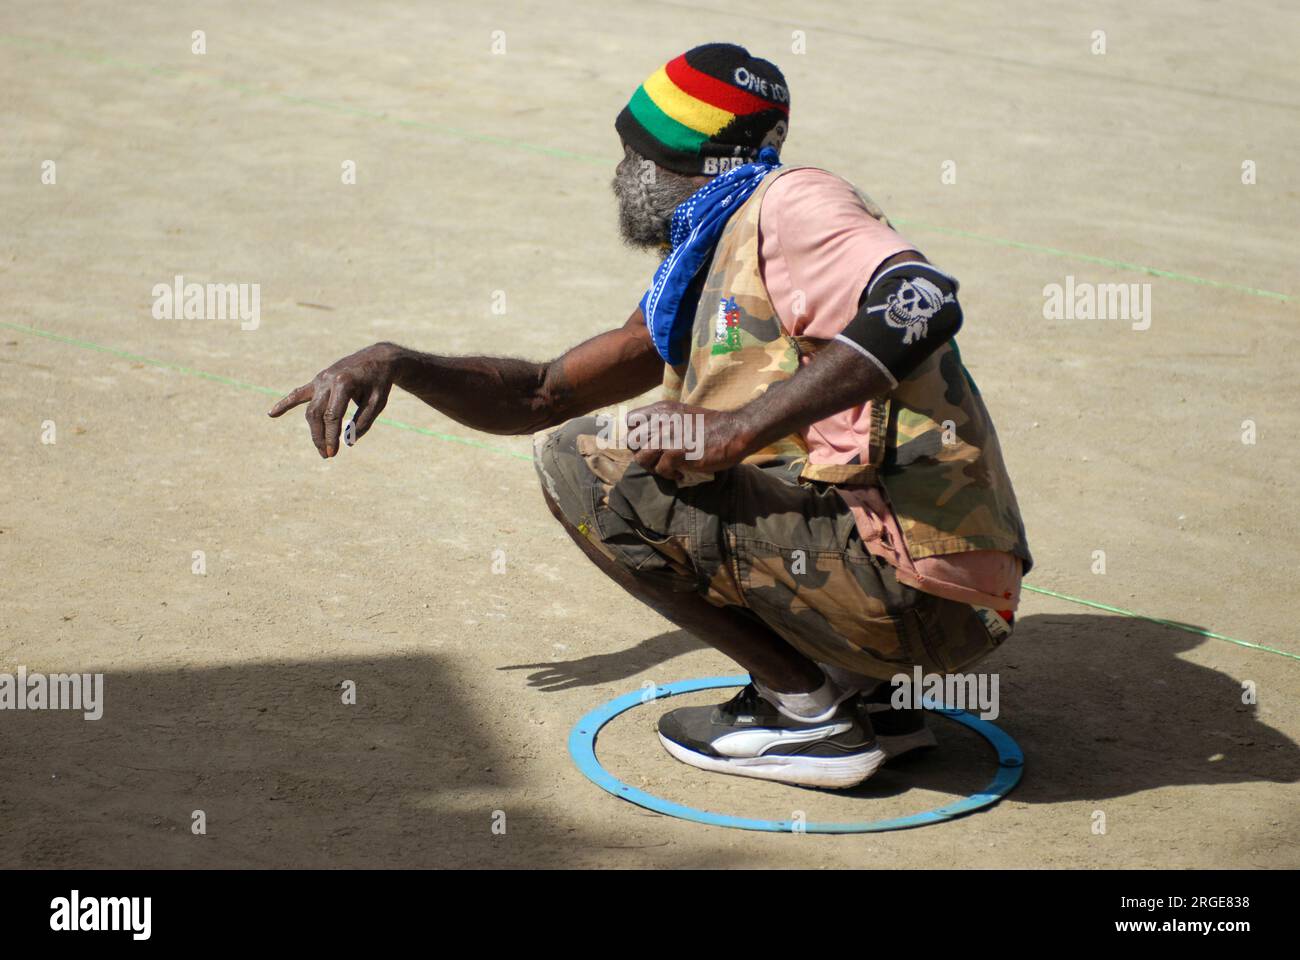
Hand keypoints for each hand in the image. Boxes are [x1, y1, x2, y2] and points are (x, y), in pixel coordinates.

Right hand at [268, 342, 399, 456]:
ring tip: (321, 448)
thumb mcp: (378, 403)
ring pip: (310, 408)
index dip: (331, 436)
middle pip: (316, 414)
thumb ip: (363, 422)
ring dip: (314, 430)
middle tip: (327, 456)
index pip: (332, 416)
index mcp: (344, 383)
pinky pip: (299, 393)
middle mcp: (328, 380)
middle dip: (320, 437)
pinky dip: (286, 403)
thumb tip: (349, 442)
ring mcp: (320, 379)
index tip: (333, 453)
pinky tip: (272, 414)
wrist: (378, 358)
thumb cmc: (379, 382)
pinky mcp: (318, 380)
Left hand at [624, 400, 753, 479]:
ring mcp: (668, 435)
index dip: (635, 436)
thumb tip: (646, 441)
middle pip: (631, 441)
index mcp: (662, 409)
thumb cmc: (710, 427)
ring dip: (653, 467)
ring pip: (641, 458)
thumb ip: (663, 423)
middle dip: (642, 454)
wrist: (734, 431)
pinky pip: (660, 469)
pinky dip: (670, 475)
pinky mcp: (678, 452)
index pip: (630, 421)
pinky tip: (681, 473)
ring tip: (668, 468)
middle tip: (658, 460)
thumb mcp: (681, 416)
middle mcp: (661, 420)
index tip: (647, 444)